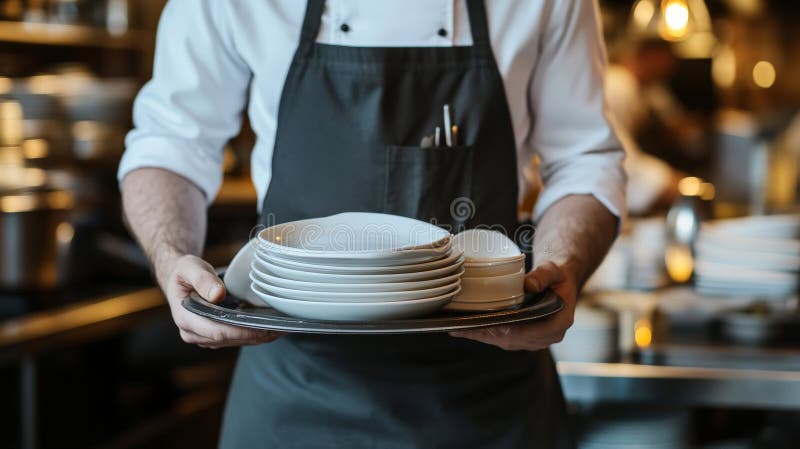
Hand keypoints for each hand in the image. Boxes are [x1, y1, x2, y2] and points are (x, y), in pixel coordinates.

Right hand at [162, 254, 282, 347]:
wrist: (181, 280)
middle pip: (229, 339)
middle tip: (281, 327)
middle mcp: (194, 333)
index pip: (217, 331)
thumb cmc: (185, 272)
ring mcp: (204, 338)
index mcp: (185, 319)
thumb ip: (202, 279)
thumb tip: (217, 295)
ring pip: (236, 342)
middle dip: (255, 335)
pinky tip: (271, 328)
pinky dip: (255, 335)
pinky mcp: (215, 337)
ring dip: (258, 337)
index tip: (263, 326)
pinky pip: (237, 339)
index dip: (242, 331)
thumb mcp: (189, 267)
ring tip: (281, 328)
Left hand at [449, 261, 576, 350]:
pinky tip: (467, 329)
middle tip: (463, 327)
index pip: (532, 332)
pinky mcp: (524, 339)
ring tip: (459, 329)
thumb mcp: (553, 271)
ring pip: (505, 342)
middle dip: (487, 334)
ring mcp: (535, 340)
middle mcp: (548, 337)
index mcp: (559, 323)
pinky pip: (503, 340)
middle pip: (513, 340)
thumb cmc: (556, 276)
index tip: (490, 326)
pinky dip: (485, 335)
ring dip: (482, 336)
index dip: (510, 331)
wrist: (558, 282)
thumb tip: (528, 284)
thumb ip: (543, 275)